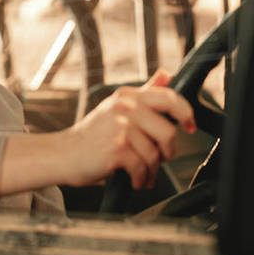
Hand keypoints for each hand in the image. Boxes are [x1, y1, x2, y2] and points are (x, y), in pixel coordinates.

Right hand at [59, 69, 195, 189]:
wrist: (63, 154)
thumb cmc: (92, 135)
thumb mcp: (116, 107)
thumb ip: (144, 92)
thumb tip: (166, 74)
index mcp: (128, 96)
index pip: (169, 98)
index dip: (186, 113)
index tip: (190, 126)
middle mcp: (125, 108)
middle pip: (168, 131)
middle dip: (169, 151)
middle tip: (162, 158)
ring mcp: (121, 128)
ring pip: (155, 154)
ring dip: (152, 170)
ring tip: (143, 173)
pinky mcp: (117, 149)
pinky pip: (142, 167)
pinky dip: (141, 179)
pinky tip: (136, 180)